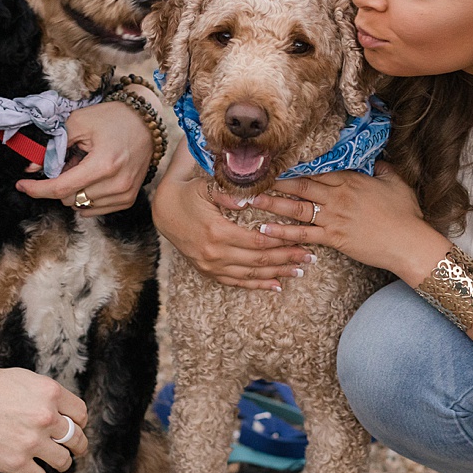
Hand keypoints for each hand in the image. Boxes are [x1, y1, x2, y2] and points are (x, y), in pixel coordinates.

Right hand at [0, 366, 88, 472]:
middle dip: (76, 445)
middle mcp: (46, 416)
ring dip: (59, 462)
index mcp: (50, 392)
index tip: (72, 428)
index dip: (77, 423)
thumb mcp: (20, 379)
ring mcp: (31, 441)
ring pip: (63, 461)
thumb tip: (61, 412)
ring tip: (52, 460)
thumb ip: (44, 395)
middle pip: (77, 439)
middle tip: (72, 450)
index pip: (81, 414)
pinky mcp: (15, 463)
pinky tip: (28, 467)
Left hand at [15, 97, 153, 215]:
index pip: (61, 188)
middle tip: (66, 161)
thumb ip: (53, 145)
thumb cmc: (112, 118)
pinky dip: (85, 197)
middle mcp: (117, 184)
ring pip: (80, 206)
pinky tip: (91, 179)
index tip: (21, 185)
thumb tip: (32, 168)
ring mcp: (125, 194)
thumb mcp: (78, 123)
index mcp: (104, 164)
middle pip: (69, 198)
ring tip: (83, 167)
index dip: (37, 188)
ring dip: (73, 190)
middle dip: (58, 183)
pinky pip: (93, 210)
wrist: (145, 121)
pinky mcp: (128, 199)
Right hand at [151, 144, 312, 290]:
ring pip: (250, 274)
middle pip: (259, 260)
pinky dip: (256, 285)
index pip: (259, 242)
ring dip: (277, 274)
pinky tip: (275, 286)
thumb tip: (250, 200)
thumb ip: (228, 194)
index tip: (303, 239)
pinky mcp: (207, 271)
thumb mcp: (207, 187)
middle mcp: (215, 253)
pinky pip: (236, 282)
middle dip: (287, 259)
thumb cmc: (188, 194)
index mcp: (218, 232)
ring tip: (299, 271)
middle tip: (310, 257)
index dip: (283, 242)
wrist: (163, 211)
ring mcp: (211, 265)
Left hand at [247, 161, 445, 279]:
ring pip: (296, 207)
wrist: (409, 242)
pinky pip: (302, 234)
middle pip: (300, 185)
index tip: (276, 163)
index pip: (316, 170)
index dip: (295, 167)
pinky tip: (265, 229)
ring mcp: (333, 217)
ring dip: (272, 203)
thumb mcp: (396, 183)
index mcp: (350, 180)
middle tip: (253, 178)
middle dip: (275, 181)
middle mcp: (337, 196)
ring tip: (250, 200)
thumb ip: (383, 169)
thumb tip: (377, 160)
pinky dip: (282, 232)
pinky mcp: (333, 237)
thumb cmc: (406, 214)